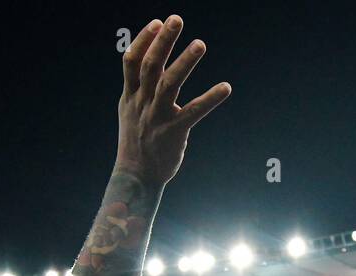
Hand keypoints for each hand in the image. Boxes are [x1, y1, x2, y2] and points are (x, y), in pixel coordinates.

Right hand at [115, 16, 230, 185]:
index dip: (144, 41)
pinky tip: (225, 87)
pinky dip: (210, 98)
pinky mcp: (173, 133)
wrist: (136, 177)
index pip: (132, 62)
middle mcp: (141, 103)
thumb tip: (146, 64)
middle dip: (162, 41)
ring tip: (200, 44)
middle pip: (150, 66)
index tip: (158, 23)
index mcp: (130, 97)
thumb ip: (138, 88)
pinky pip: (193, 112)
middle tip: (176, 19)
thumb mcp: (130, 112)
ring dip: (184, 62)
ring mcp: (156, 118)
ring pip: (168, 84)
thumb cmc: (137, 142)